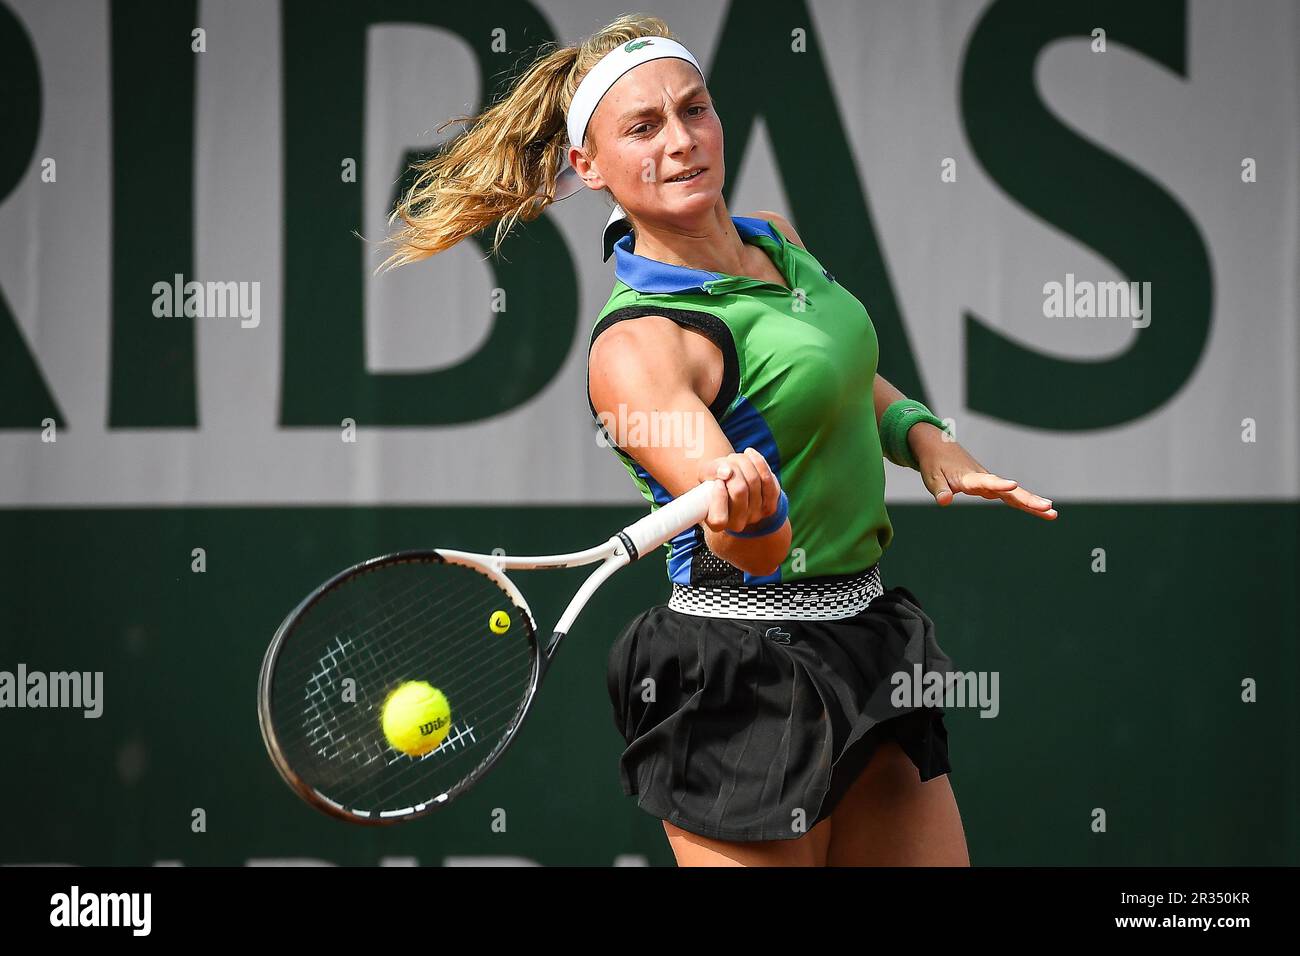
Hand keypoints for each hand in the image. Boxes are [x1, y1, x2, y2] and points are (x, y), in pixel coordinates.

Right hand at [696, 447, 781, 532]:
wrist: (734, 482)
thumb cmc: (716, 479)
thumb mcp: (706, 474)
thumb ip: (712, 472)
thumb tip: (727, 472)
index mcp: (716, 523)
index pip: (719, 519)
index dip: (718, 497)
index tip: (717, 482)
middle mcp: (737, 524)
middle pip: (739, 491)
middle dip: (733, 469)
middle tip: (727, 463)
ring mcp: (755, 516)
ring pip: (754, 481)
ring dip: (743, 462)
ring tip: (735, 459)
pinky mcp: (770, 506)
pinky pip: (768, 480)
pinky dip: (759, 462)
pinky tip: (749, 453)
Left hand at [909, 424, 1056, 519]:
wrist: (939, 447)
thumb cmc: (934, 464)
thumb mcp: (932, 479)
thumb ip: (940, 490)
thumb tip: (944, 502)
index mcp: (969, 477)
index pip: (986, 482)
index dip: (999, 484)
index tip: (1014, 485)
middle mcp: (984, 479)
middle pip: (1008, 491)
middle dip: (1028, 499)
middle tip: (1048, 507)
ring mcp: (990, 483)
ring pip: (1014, 494)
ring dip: (1032, 503)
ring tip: (1052, 513)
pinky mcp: (991, 487)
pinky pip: (1010, 497)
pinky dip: (1025, 503)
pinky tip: (1042, 511)